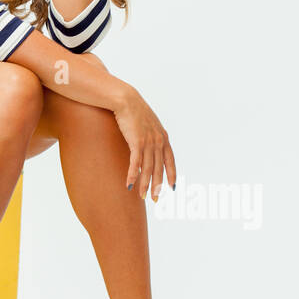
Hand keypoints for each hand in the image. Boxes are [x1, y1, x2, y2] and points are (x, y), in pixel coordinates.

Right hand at [112, 86, 175, 200]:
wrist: (126, 100)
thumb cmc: (134, 111)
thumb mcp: (148, 123)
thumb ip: (152, 135)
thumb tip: (150, 145)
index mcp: (163, 138)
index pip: (170, 161)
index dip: (171, 175)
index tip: (172, 188)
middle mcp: (158, 141)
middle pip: (158, 168)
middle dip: (157, 185)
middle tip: (155, 199)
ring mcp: (148, 142)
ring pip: (147, 169)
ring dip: (145, 184)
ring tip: (142, 196)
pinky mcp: (136, 142)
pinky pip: (135, 163)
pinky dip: (133, 175)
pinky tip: (130, 185)